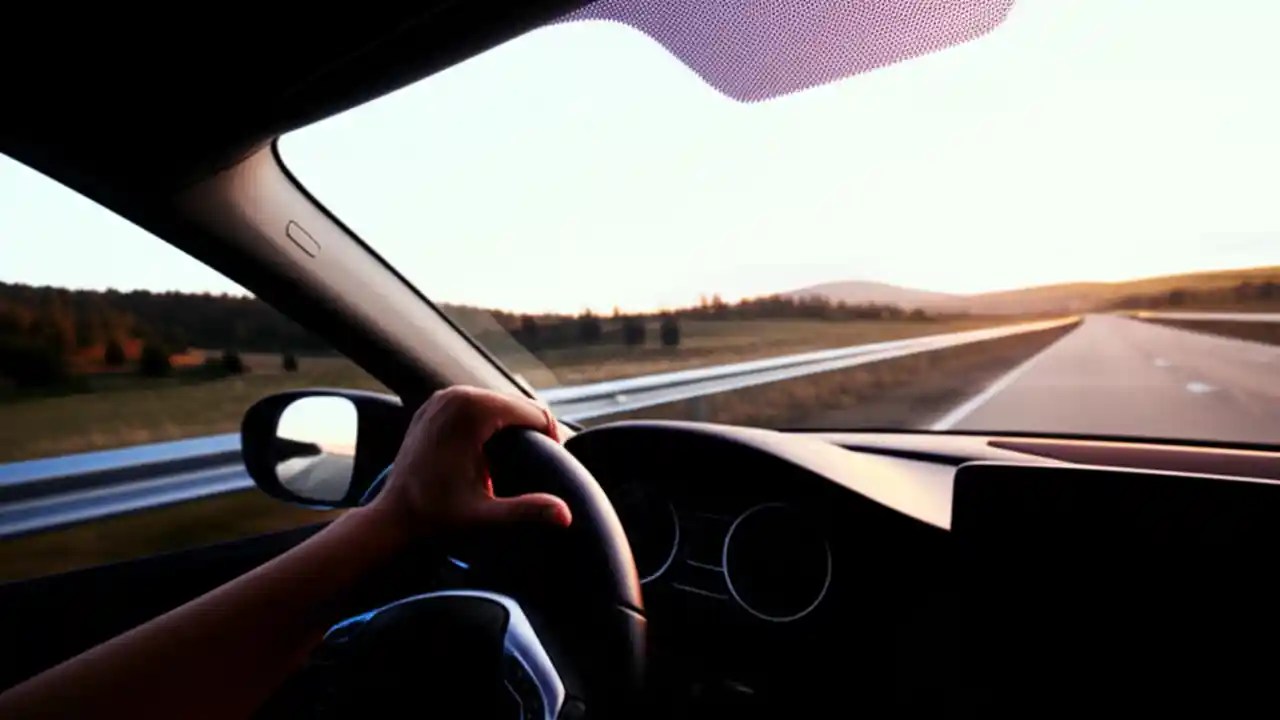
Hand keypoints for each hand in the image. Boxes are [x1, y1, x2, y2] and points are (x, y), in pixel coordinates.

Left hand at [362, 386, 571, 539]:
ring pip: (499, 404)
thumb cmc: (435, 519)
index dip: (552, 439)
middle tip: (544, 467)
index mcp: (473, 410)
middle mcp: (457, 394)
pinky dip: (492, 425)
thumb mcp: (484, 518)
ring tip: (524, 461)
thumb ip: (527, 510)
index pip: (534, 413)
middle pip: (517, 405)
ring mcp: (443, 397)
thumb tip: (567, 514)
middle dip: (534, 432)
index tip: (555, 468)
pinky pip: (477, 406)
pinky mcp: (435, 405)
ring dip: (515, 428)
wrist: (391, 519)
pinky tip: (496, 454)